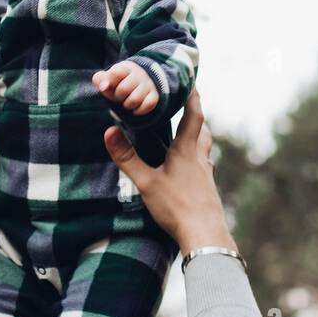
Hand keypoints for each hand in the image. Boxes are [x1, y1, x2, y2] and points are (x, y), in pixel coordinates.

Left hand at [93, 60, 159, 115]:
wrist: (141, 82)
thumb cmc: (120, 82)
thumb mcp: (109, 78)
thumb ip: (100, 79)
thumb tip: (103, 87)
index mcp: (125, 68)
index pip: (114, 73)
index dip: (108, 82)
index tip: (107, 86)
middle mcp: (139, 74)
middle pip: (123, 90)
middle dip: (117, 96)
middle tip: (118, 96)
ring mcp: (147, 85)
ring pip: (134, 100)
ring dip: (127, 105)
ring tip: (126, 102)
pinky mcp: (154, 96)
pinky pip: (148, 105)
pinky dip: (139, 110)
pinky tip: (135, 109)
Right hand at [102, 87, 236, 254]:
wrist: (205, 235)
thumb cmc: (177, 207)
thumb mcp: (147, 182)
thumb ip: (127, 158)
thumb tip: (109, 131)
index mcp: (186, 150)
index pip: (193, 116)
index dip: (192, 98)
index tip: (191, 82)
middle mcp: (199, 159)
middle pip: (203, 131)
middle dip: (196, 116)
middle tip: (188, 106)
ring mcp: (206, 175)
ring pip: (205, 148)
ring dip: (199, 137)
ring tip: (190, 133)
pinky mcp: (208, 190)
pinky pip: (204, 166)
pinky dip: (198, 158)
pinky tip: (191, 168)